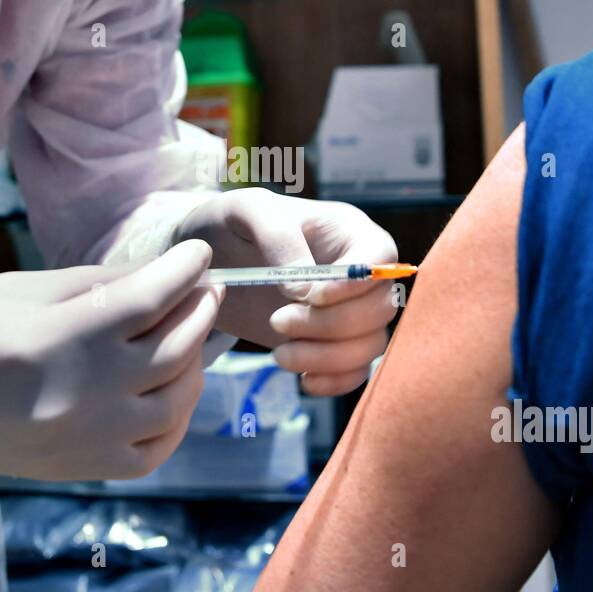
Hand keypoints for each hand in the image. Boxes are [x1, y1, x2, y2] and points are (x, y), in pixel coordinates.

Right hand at [0, 241, 223, 482]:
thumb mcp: (24, 289)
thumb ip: (99, 284)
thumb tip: (161, 274)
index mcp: (60, 340)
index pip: (151, 298)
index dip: (185, 271)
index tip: (199, 255)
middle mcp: (82, 396)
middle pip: (176, 348)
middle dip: (199, 310)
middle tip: (204, 288)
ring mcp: (86, 441)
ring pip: (177, 400)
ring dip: (194, 362)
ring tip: (190, 334)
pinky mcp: (81, 470)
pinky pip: (154, 449)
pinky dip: (174, 417)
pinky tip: (170, 389)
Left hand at [176, 189, 399, 395]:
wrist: (213, 259)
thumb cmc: (233, 224)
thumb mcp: (247, 210)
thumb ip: (277, 235)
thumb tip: (303, 285)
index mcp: (349, 231)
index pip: (380, 258)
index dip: (352, 284)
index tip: (308, 296)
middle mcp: (359, 273)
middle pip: (378, 308)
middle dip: (329, 325)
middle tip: (276, 322)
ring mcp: (349, 310)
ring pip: (370, 344)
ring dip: (329, 358)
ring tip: (279, 354)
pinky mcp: (334, 342)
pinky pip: (357, 370)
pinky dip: (335, 381)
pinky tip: (301, 378)